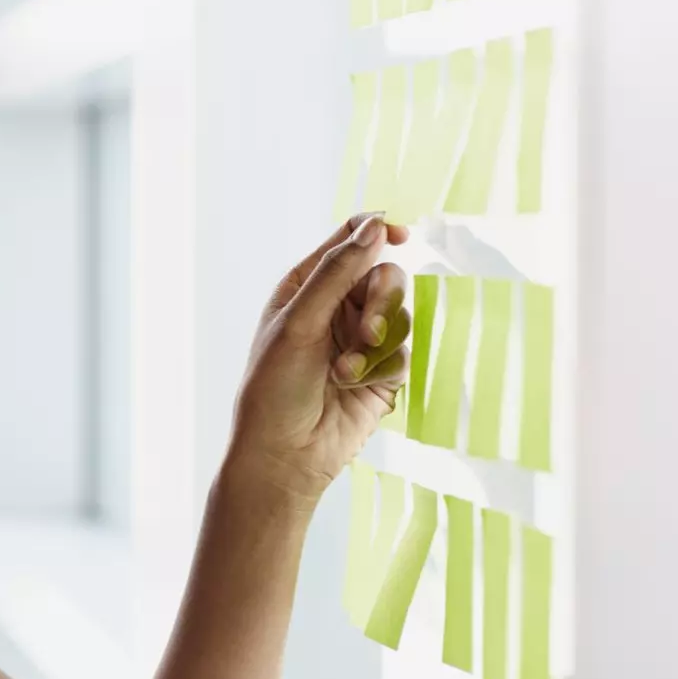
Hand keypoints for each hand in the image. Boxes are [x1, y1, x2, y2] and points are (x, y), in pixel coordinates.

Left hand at [226, 212, 412, 505]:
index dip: (376, 231)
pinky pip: (403, 353)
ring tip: (345, 371)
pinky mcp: (380, 373)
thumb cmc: (275, 387)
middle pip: (386, 276)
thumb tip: (374, 225)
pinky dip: (381, 369)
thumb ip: (337, 272)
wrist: (285, 453)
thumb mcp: (299, 322)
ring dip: (378, 343)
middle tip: (365, 332)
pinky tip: (352, 387)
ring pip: (400, 316)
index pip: (350, 241)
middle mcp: (335, 308)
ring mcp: (359, 340)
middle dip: (381, 302)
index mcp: (306, 287)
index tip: (399, 236)